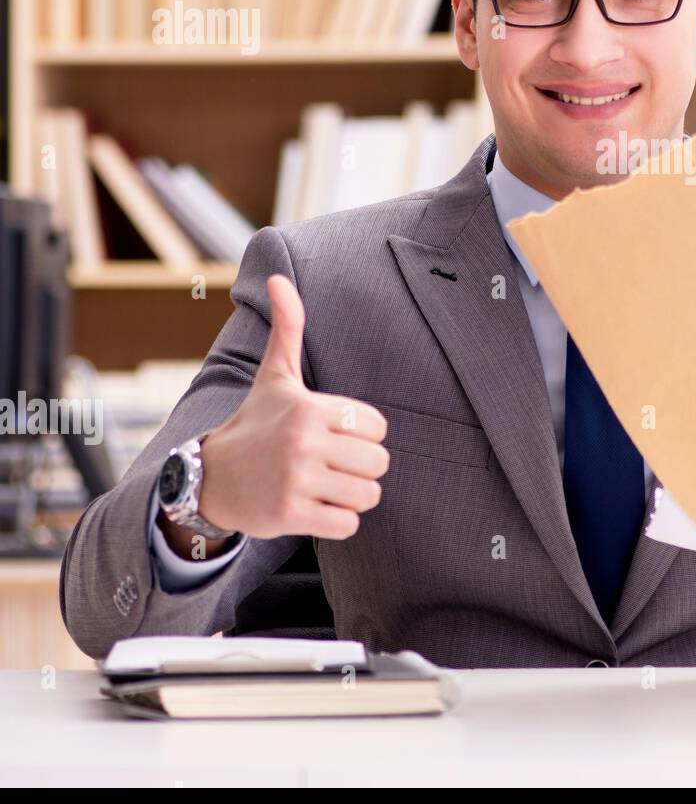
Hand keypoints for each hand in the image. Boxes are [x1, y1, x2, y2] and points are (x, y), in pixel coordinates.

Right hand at [196, 275, 389, 539]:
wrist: (209, 478)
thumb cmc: (255, 423)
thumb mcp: (275, 376)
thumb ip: (288, 328)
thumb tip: (278, 278)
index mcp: (309, 407)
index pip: (377, 427)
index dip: (363, 434)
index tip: (335, 434)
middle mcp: (303, 443)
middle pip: (379, 463)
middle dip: (362, 468)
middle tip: (332, 464)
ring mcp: (297, 481)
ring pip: (368, 495)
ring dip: (353, 496)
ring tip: (326, 485)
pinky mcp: (291, 516)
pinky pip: (348, 525)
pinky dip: (339, 521)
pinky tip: (316, 507)